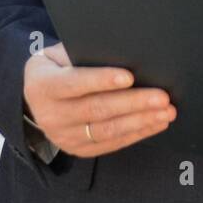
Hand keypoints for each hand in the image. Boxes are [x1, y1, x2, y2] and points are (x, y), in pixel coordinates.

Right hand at [22, 42, 174, 156]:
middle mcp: (50, 115)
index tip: (129, 77)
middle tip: (162, 97)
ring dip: (141, 121)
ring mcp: (64, 136)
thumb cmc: (58, 68)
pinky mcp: (79, 149)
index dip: (102, 80)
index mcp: (42, 86)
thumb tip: (123, 52)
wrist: (36, 99)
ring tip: (166, 112)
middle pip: (97, 109)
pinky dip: (138, 133)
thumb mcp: (58, 55)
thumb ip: (83, 54)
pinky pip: (112, 143)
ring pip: (107, 130)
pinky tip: (157, 123)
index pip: (74, 83)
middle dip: (133, 103)